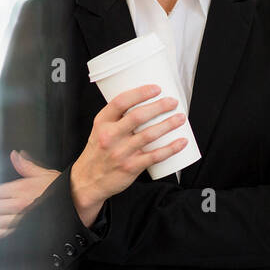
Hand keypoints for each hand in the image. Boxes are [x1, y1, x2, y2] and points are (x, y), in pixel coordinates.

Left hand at [0, 150, 60, 239]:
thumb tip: (16, 156)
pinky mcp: (27, 230)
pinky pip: (5, 233)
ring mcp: (22, 218)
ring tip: (2, 221)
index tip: (4, 199)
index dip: (1, 196)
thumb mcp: (44, 172)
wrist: (80, 200)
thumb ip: (26, 165)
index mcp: (22, 188)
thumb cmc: (65, 188)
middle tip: (4, 210)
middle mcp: (20, 203)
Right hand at [70, 83, 189, 227]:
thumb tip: (143, 103)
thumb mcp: (99, 130)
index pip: (121, 102)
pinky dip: (170, 148)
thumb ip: (117, 118)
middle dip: (159, 107)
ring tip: (180, 118)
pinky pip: (155, 156)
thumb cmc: (98, 153)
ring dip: (168, 125)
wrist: (88, 181)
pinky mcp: (131, 167)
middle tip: (172, 102)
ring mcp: (121, 152)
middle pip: (138, 116)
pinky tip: (181, 142)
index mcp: (102, 122)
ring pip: (149, 135)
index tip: (156, 88)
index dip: (140, 93)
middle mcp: (110, 136)